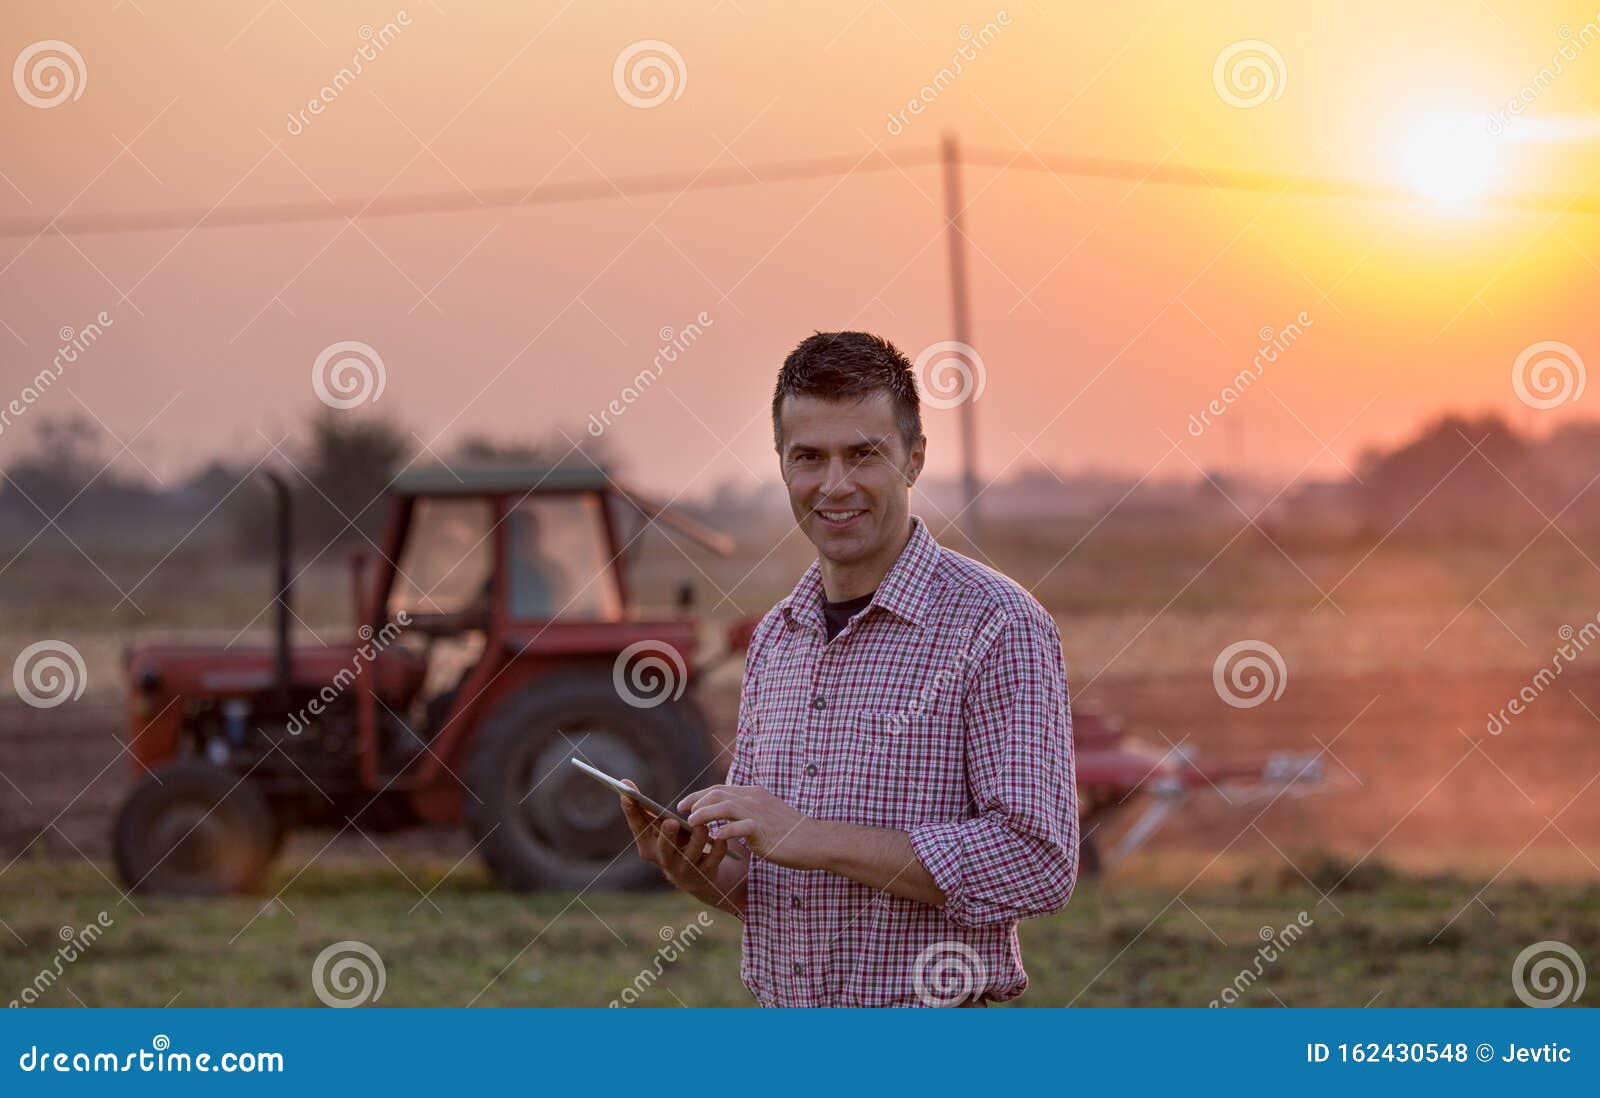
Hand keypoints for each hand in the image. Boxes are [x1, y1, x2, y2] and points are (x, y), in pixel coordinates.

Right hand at [617, 781, 730, 899]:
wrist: (694, 878)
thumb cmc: (671, 844)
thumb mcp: (656, 829)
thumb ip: (643, 809)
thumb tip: (624, 782)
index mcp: (649, 847)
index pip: (638, 829)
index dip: (631, 813)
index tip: (626, 795)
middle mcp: (665, 859)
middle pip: (664, 848)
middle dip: (667, 836)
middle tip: (670, 822)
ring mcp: (686, 867)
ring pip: (691, 854)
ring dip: (697, 839)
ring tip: (702, 826)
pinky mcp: (706, 872)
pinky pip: (713, 859)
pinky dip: (718, 848)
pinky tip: (721, 838)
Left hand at [680, 784, 815, 868]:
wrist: (816, 841)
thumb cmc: (790, 832)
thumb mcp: (766, 815)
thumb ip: (746, 813)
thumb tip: (725, 818)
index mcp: (754, 794)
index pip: (720, 789)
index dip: (699, 796)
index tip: (684, 805)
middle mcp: (754, 799)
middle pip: (717, 793)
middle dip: (695, 802)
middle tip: (681, 813)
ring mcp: (759, 813)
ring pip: (724, 806)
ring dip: (704, 814)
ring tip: (691, 823)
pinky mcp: (764, 830)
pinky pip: (739, 828)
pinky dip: (724, 832)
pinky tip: (714, 839)